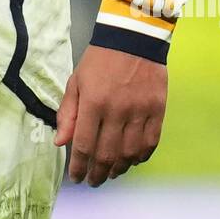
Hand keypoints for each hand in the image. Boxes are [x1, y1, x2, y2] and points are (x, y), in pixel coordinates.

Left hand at [54, 44, 166, 185]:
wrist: (134, 37)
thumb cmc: (100, 60)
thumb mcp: (77, 81)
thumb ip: (68, 113)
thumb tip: (61, 142)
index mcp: (93, 103)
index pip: (84, 145)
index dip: (79, 166)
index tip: (76, 177)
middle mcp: (117, 111)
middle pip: (107, 154)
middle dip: (98, 173)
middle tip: (93, 181)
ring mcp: (140, 111)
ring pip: (130, 153)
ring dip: (119, 168)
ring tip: (111, 173)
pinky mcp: (158, 110)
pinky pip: (151, 142)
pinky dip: (141, 156)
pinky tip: (133, 160)